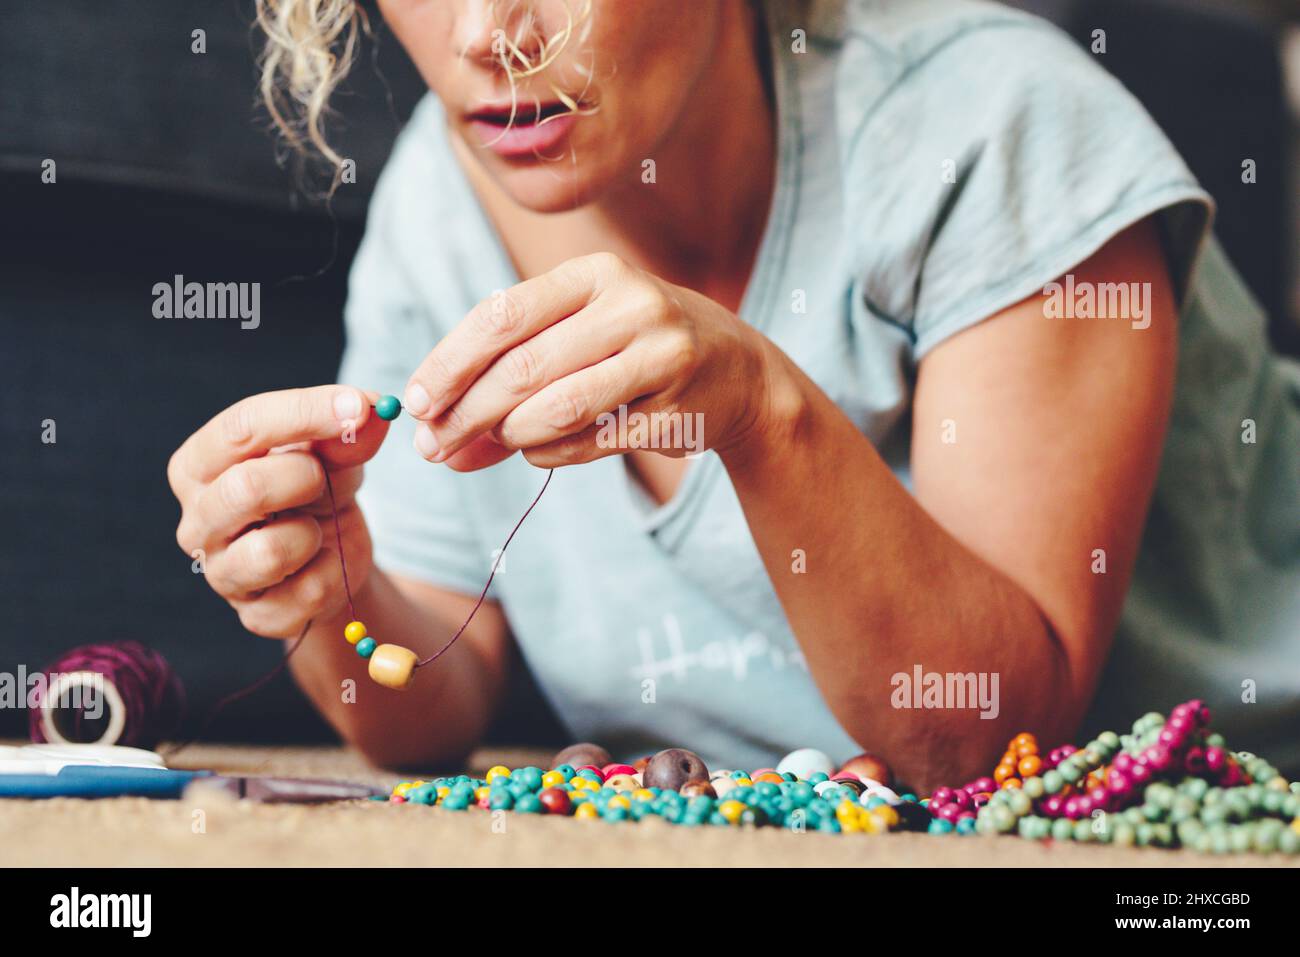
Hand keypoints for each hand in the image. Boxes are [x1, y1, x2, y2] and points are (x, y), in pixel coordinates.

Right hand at [167, 386, 389, 637]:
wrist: (332, 554)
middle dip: (307, 477)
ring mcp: (221, 573)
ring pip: (271, 550)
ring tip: (317, 526)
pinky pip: (307, 592)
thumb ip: (346, 434)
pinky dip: (333, 571)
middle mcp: (197, 520)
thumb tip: (373, 411)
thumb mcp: (330, 453)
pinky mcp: (256, 615)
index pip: (241, 427)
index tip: (360, 407)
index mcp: (199, 465)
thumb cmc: (316, 489)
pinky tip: (324, 561)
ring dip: (315, 532)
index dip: (305, 412)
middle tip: (327, 478)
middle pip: (246, 488)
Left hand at [401, 252, 780, 470]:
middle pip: (523, 367)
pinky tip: (537, 451)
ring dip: (509, 436)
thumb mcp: (578, 336)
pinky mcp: (677, 412)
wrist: (739, 373)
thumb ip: (508, 377)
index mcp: (594, 274)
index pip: (502, 315)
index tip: (414, 403)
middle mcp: (631, 306)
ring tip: (493, 443)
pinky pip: (590, 443)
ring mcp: (661, 358)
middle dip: (467, 413)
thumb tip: (438, 438)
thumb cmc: (634, 349)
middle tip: (433, 448)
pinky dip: (549, 454)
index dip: (449, 363)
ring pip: (557, 408)